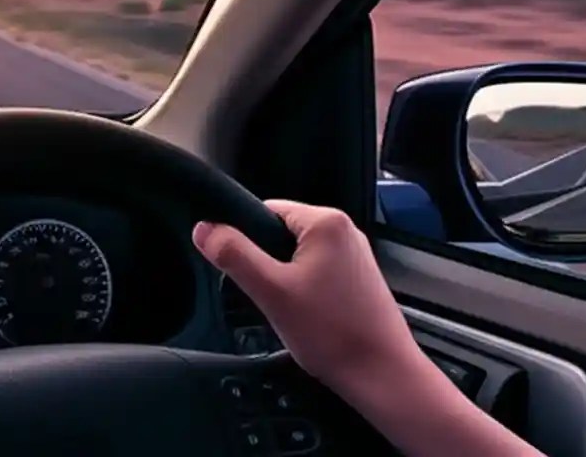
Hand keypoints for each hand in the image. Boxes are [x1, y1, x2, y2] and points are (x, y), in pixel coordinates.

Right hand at [194, 200, 543, 456]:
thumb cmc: (333, 334)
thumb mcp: (270, 291)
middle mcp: (345, 230)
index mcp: (325, 221)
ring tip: (294, 309)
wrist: (381, 375)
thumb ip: (233, 255)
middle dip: (267, 263)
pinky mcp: (359, 277)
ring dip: (285, 279)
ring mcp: (356, 254)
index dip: (246, 239)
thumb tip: (204, 229)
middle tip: (273, 296)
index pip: (265, 210)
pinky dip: (304, 290)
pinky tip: (310, 315)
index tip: (248, 271)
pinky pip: (317, 271)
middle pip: (281, 233)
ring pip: (297, 255)